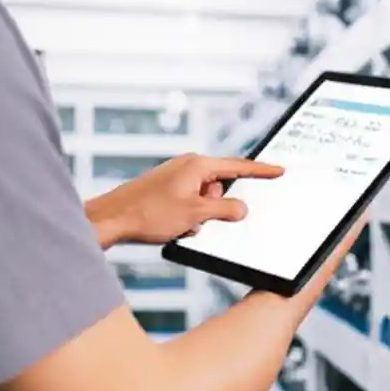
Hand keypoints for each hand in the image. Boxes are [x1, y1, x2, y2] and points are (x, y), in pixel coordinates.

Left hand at [85, 153, 283, 246]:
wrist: (111, 219)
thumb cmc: (148, 213)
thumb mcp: (196, 214)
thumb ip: (225, 209)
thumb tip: (241, 208)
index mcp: (197, 166)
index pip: (238, 167)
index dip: (261, 171)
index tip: (278, 170)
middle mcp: (187, 166)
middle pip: (220, 186)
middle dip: (218, 206)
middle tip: (202, 220)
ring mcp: (175, 177)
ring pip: (205, 198)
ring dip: (201, 214)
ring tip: (182, 225)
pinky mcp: (166, 189)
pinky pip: (190, 202)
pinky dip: (189, 215)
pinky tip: (173, 225)